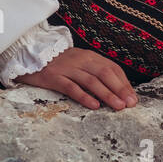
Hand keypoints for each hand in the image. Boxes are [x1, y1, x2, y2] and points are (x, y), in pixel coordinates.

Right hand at [14, 48, 139, 110]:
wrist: (29, 54)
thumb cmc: (58, 63)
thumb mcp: (79, 63)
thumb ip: (94, 72)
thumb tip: (115, 89)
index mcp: (89, 56)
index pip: (112, 68)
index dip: (124, 83)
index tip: (133, 98)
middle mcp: (81, 60)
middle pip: (105, 73)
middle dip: (120, 89)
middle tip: (130, 104)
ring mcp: (67, 68)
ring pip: (91, 81)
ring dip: (107, 94)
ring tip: (118, 106)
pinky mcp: (54, 77)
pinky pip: (71, 87)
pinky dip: (84, 96)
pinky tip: (94, 105)